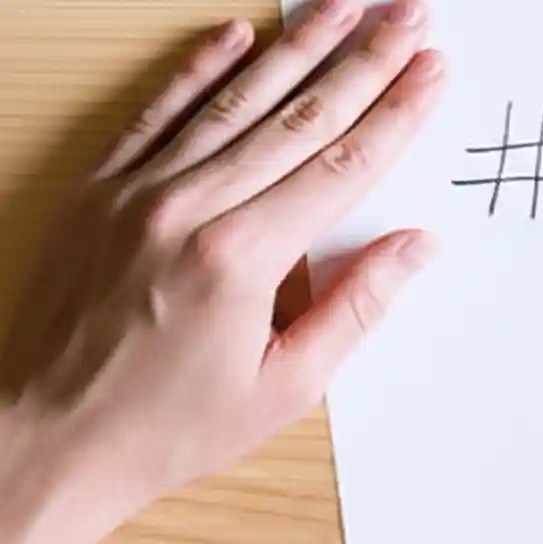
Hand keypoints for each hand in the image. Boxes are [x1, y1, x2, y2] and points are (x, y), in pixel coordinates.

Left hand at [0, 0, 443, 543]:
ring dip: (296, 47)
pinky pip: (158, 112)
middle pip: (298, 116)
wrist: (47, 440)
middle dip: (364, 60)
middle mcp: (189, 207)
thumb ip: (355, 307)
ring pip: (235, 99)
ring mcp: (138, 191)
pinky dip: (200, 69)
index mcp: (241, 257)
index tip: (433, 70)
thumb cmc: (168, 427)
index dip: (396, 113)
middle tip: (409, 16)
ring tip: (344, 7)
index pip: (342, 165)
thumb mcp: (286, 388)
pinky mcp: (100, 191)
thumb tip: (414, 246)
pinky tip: (239, 34)